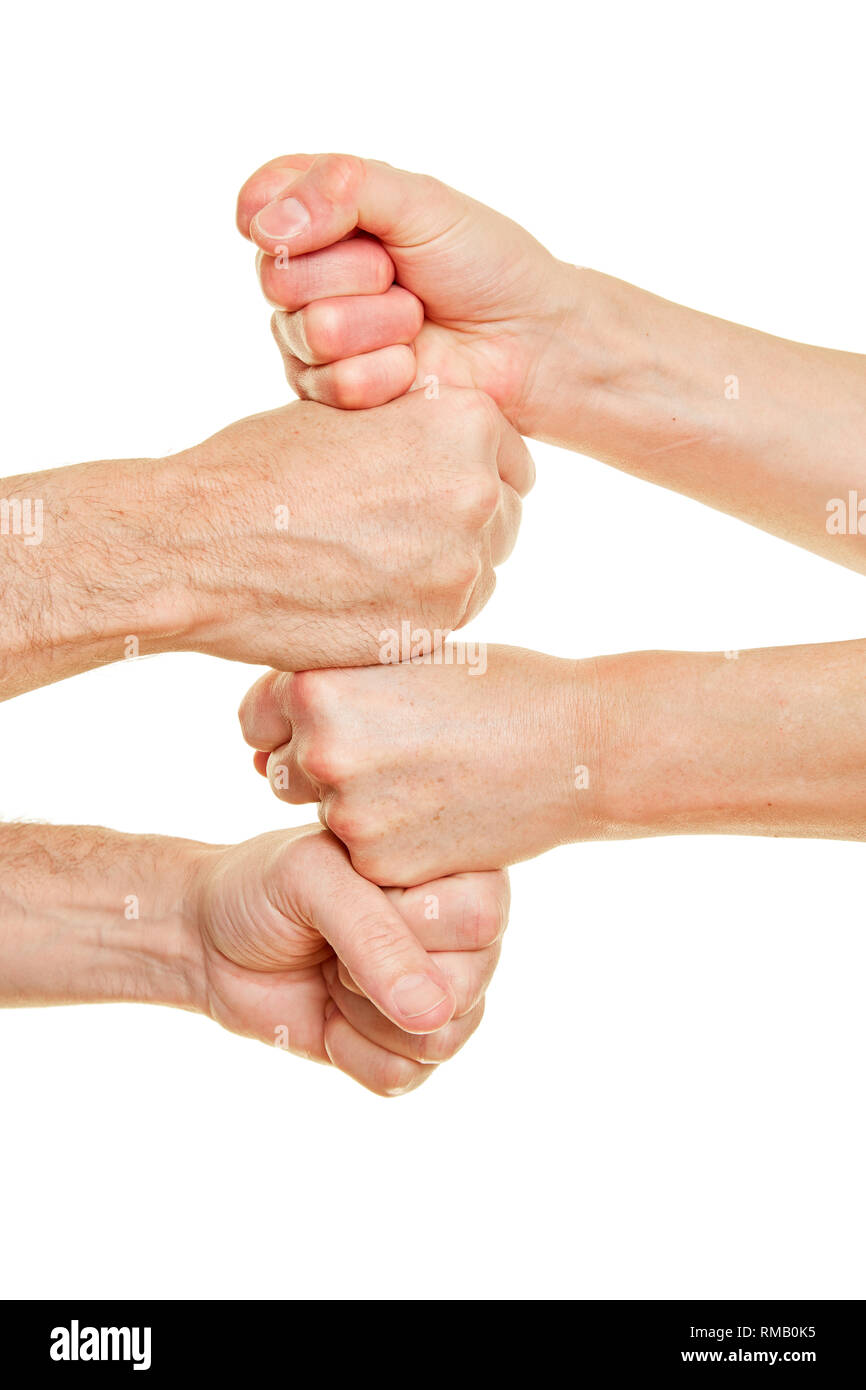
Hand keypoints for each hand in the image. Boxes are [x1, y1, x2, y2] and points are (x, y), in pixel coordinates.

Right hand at [171, 388, 532, 668]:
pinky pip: (449, 620)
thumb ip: (419, 430)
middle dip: (462, 523)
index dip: (467, 471)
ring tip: (367, 564)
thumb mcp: (348, 414)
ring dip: (443, 571)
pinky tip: (360, 598)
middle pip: (503, 516)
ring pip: (481, 571)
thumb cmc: (259, 470)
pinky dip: (416, 614)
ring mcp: (460, 566)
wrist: (198, 546)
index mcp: (465, 421)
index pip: (508, 456)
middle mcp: (478, 491)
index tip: (427, 488)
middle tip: (395, 532)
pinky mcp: (432, 628)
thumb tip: (459, 453)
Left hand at [194, 825, 507, 1094]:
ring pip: (441, 1039)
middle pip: (468, 987)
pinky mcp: (409, 1048)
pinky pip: (405, 1076)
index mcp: (456, 871)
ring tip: (333, 972)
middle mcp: (463, 934)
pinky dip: (351, 1051)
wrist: (211, 938)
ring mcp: (443, 995)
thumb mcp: (312, 881)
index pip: (479, 919)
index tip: (356, 892)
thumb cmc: (265, 886)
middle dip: (378, 974)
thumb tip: (434, 1013)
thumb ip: (374, 935)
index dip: (409, 922)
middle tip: (335, 941)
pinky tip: (329, 1013)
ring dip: (364, 1013)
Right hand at [236, 153, 577, 435]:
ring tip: (417, 320)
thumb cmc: (482, 263)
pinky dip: (386, 372)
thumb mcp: (420, 200)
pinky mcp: (331, 394)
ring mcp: (313, 338)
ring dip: (381, 324)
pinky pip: (330, 384)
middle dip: (359, 274)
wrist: (529, 341)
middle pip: (279, 277)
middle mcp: (304, 276)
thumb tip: (264, 226)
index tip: (360, 224)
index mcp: (316, 215)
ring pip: (309, 331)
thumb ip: (343, 189)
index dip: (300, 218)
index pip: (261, 207)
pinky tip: (414, 366)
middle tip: (404, 276)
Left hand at [238, 646, 598, 884]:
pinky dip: (390, 844)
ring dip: (354, 806)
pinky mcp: (383, 864)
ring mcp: (350, 814)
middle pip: (281, 769)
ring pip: (321, 815)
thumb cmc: (498, 687)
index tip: (354, 721)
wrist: (578, 746)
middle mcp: (322, 751)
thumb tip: (263, 739)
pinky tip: (442, 814)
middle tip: (401, 752)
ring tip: (427, 779)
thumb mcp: (406, 658)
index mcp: (320, 687)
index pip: (257, 714)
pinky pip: (360, 856)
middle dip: (324, 766)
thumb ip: (334, 687)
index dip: (298, 719)